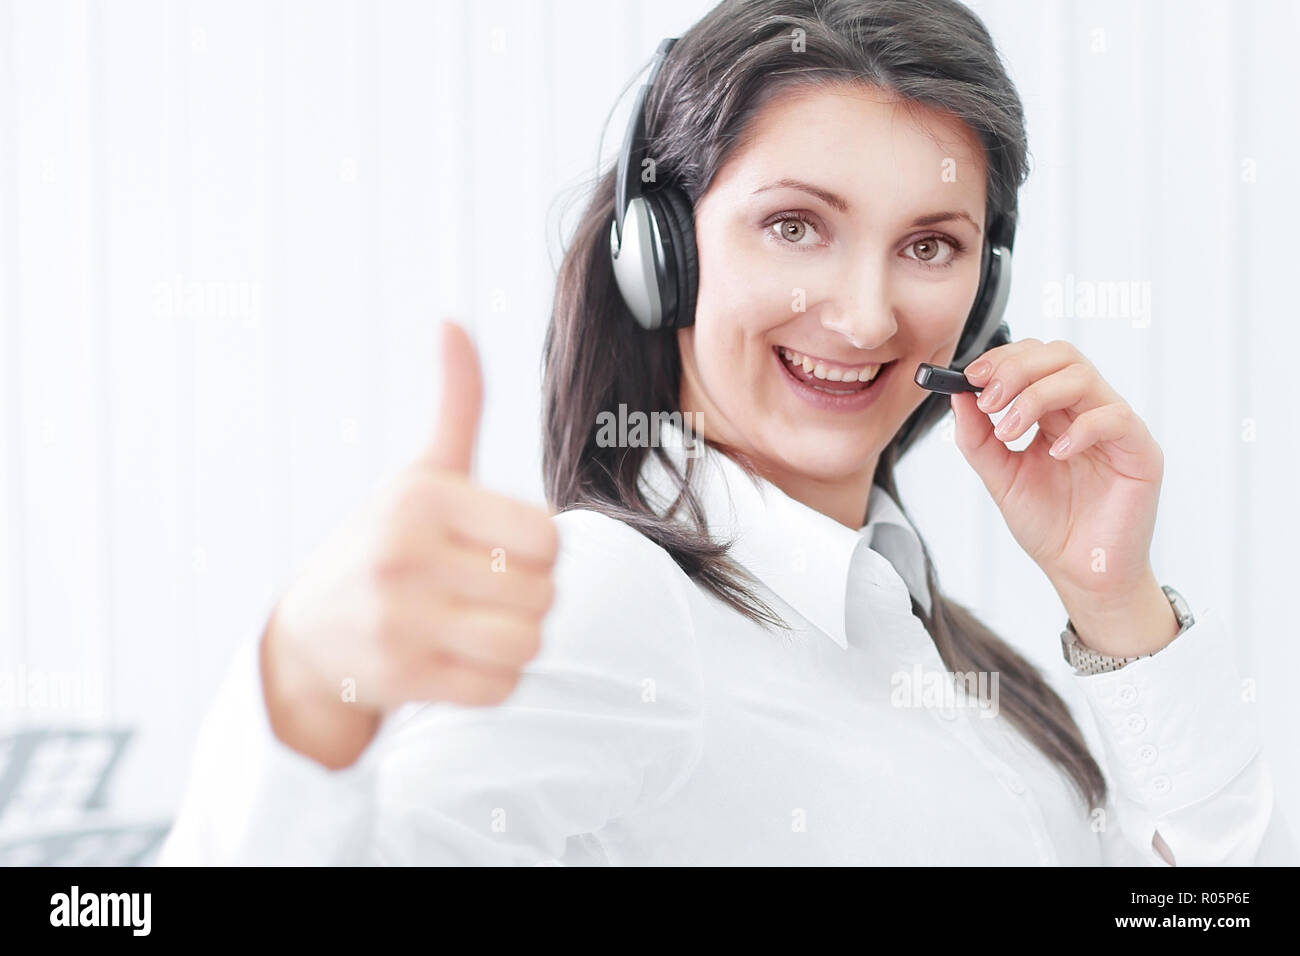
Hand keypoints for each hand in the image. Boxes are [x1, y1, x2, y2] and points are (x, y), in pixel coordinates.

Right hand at [260, 319, 558, 768]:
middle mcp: (403, 555)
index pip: (546, 536)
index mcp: (422, 497)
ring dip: (517, 642)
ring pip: (526, 644)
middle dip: (530, 596)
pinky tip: (461, 659)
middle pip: (543, 593)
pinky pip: (498, 689)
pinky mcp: (399, 679)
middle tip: (492, 591)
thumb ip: (455, 402)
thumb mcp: (421, 471)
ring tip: (482, 625)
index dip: (540, 548)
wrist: (309, 632)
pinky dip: (493, 680)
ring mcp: (397, 621)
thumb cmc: (386, 541)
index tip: (506, 549)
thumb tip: (453, 320)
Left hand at [951, 338, 1177, 657]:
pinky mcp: (1140, 451)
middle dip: (1017, 369)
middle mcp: (1087, 411)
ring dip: (1037, 396)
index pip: (1035, 358)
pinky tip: (1055, 454)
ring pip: (1084, 377)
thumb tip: (957, 394)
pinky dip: (1080, 428)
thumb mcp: (1000, 477)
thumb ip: (977, 438)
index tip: (969, 377)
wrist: (1080, 572)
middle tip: (988, 399)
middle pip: (1061, 355)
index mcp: (1056, 412)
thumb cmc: (1047, 525)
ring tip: (1010, 432)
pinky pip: (1115, 417)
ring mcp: (1116, 428)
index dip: (1003, 359)